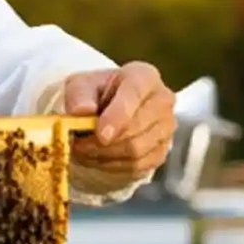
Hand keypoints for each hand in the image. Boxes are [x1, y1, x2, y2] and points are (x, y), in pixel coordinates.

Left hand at [63, 61, 175, 180]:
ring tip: (82, 152)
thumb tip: (82, 111)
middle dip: (103, 142)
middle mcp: (162, 100)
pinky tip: (96, 159)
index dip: (118, 117)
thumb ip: (79, 96)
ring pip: (137, 150)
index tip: (100, 135)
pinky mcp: (162, 150)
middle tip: (77, 145)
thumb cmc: (95, 93)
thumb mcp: (80, 86)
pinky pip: (138, 166)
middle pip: (136, 128)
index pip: (134, 95)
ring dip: (105, 156)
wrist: (106, 108)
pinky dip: (113, 166)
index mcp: (144, 76)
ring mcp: (166, 127)